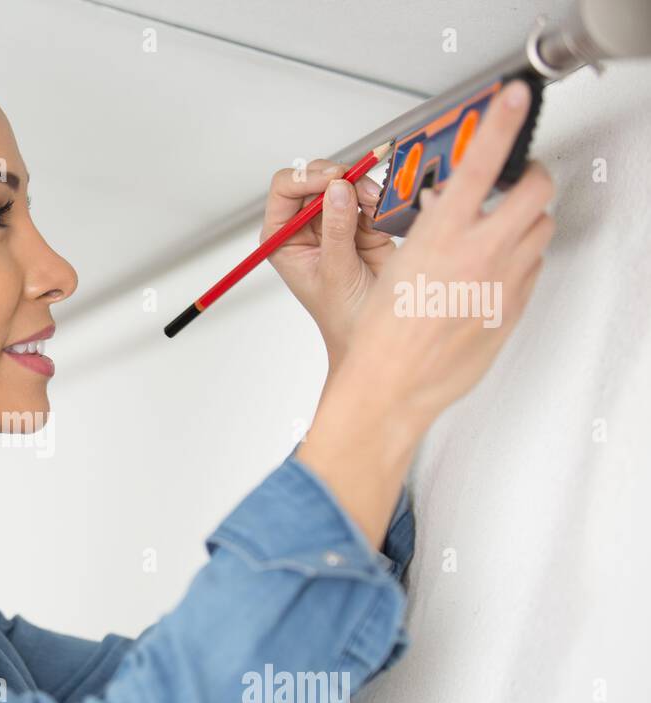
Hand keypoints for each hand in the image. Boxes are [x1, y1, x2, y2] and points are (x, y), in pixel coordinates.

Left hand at [261, 158, 397, 371]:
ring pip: (343, 183)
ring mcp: (333, 221)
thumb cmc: (342, 314)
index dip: (305, 178)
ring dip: (361, 186)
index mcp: (282, 238)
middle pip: (314, 180)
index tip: (333, 179)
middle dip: (338, 178)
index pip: (284, 190)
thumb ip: (336, 230)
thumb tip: (337, 190)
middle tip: (359, 185)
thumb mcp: (336, 272)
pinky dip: (377, 198)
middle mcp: (303, 226)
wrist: (373, 329)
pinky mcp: (360, 223)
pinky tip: (382, 212)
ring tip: (375, 204)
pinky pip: (367, 195)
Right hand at [341, 78, 554, 426]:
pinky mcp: (514, 306)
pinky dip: (519, 258)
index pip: (482, 161)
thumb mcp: (396, 263)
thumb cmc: (383, 332)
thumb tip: (449, 206)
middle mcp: (481, 252)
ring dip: (524, 219)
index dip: (503, 122)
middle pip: (535, 190)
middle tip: (514, 179)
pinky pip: (533, 267)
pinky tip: (491, 269)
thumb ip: (432, 229)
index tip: (515, 98)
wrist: (393, 382)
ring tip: (495, 230)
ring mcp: (504, 280)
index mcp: (444, 235)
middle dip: (528, 177)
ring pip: (540, 228)